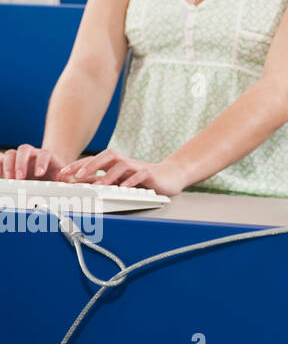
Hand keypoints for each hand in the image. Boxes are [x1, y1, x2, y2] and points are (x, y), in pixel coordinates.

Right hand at [1, 144, 70, 180]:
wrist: (44, 176)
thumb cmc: (54, 178)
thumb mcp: (62, 179)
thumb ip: (67, 181)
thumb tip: (74, 186)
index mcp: (47, 156)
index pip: (44, 154)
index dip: (41, 162)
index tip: (39, 174)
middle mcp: (32, 153)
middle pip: (25, 149)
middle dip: (21, 163)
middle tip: (19, 178)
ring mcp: (19, 157)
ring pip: (11, 153)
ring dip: (9, 165)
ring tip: (10, 179)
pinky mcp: (9, 163)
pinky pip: (1, 159)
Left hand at [57, 149, 187, 196]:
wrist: (169, 176)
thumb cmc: (142, 179)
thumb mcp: (120, 180)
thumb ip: (103, 180)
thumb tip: (79, 185)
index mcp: (115, 163)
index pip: (94, 160)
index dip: (78, 164)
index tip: (63, 172)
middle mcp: (124, 162)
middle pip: (106, 156)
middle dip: (91, 165)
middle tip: (77, 175)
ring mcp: (137, 167)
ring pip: (121, 165)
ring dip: (109, 175)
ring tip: (99, 184)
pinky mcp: (150, 173)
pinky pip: (139, 175)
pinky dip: (131, 180)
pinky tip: (124, 187)